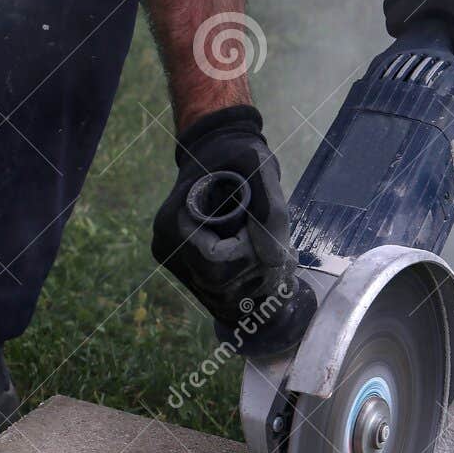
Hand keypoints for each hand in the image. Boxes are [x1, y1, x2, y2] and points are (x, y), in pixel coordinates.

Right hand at [152, 105, 297, 332]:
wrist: (216, 153)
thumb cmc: (235, 155)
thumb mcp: (257, 166)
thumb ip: (269, 209)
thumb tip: (274, 259)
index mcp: (174, 224)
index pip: (215, 263)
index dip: (248, 255)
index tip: (265, 232)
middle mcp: (168, 250)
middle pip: (220, 286)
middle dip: (258, 274)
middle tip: (284, 252)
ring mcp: (178, 264)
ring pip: (223, 299)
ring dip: (259, 285)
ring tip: (281, 257)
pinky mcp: (192, 272)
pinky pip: (222, 298)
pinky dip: (251, 290)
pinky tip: (270, 268)